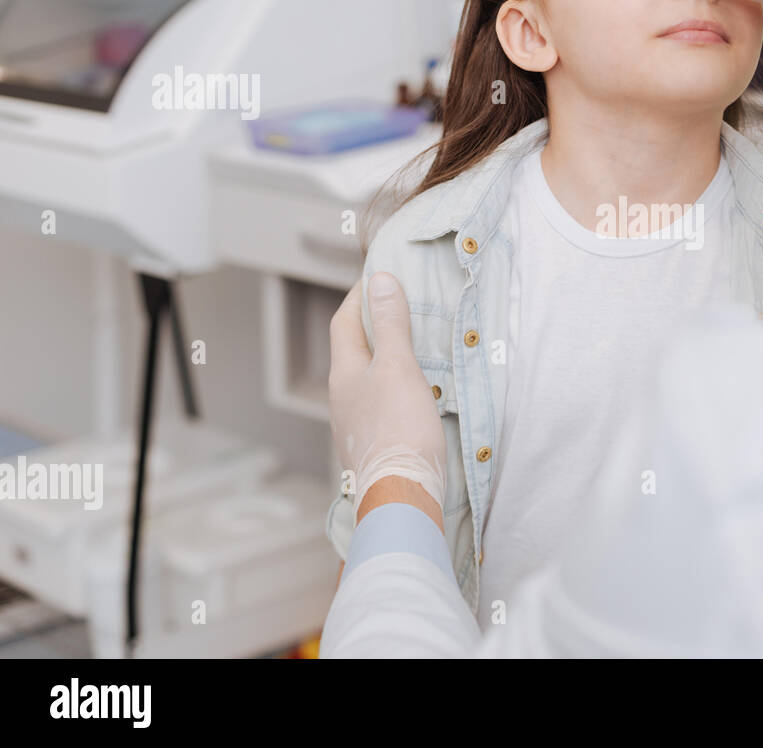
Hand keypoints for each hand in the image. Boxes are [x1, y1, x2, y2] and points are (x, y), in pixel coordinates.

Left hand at [328, 271, 445, 515]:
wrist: (401, 492)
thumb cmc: (399, 427)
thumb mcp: (398, 366)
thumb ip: (391, 324)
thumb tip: (380, 281)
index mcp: (344, 372)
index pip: (345, 322)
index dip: (361, 297)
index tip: (380, 278)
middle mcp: (342, 396)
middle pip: (353, 349)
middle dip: (373, 326)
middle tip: (400, 307)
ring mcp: (354, 422)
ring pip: (365, 377)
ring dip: (384, 357)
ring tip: (412, 346)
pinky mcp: (372, 442)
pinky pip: (378, 401)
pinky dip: (392, 385)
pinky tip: (414, 392)